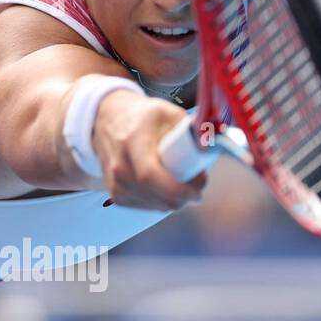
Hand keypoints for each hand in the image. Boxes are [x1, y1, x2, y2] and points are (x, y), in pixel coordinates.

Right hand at [93, 90, 207, 211]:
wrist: (107, 120)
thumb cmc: (141, 118)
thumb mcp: (167, 112)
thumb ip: (191, 129)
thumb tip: (214, 147)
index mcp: (132, 142)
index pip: (150, 176)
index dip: (178, 189)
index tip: (198, 189)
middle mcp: (119, 166)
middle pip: (156, 197)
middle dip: (184, 196)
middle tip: (197, 184)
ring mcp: (115, 184)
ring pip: (156, 206)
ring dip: (175, 199)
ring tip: (181, 180)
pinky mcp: (116, 196)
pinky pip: (148, 208)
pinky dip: (163, 201)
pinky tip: (165, 185)